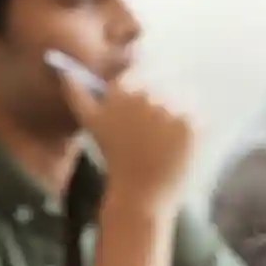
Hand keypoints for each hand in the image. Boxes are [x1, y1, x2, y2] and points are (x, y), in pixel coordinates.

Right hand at [59, 73, 194, 211]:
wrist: (139, 196)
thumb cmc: (116, 159)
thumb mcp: (91, 124)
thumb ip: (76, 92)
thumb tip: (63, 68)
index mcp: (123, 90)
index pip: (146, 69)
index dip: (150, 89)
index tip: (148, 110)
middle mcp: (147, 95)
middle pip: (168, 82)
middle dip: (167, 103)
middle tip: (160, 131)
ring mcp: (172, 109)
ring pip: (187, 97)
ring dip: (182, 114)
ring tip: (169, 141)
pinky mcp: (194, 124)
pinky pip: (202, 114)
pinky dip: (196, 129)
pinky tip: (181, 147)